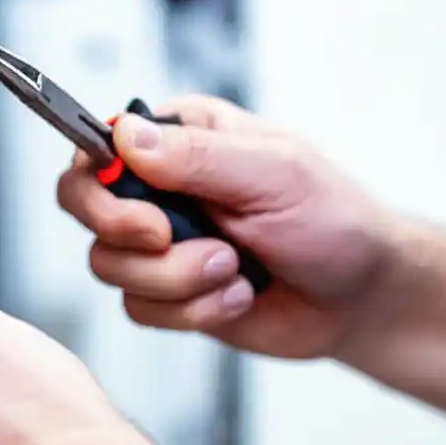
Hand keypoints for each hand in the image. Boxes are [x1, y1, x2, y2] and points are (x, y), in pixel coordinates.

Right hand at [57, 95, 398, 358]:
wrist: (360, 298)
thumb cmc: (333, 221)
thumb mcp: (273, 174)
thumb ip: (196, 156)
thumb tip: (124, 134)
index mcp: (181, 138)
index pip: (97, 145)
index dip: (99, 183)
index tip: (148, 213)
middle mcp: (159, 187)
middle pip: (85, 207)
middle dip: (129, 237)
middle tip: (173, 241)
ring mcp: (160, 243)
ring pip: (110, 265)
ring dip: (178, 278)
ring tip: (235, 270)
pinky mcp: (168, 292)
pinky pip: (140, 308)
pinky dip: (194, 310)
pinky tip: (238, 296)